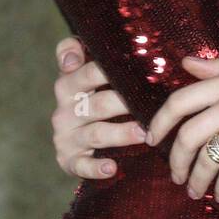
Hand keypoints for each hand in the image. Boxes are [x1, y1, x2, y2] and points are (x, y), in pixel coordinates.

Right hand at [52, 36, 143, 178]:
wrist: (74, 136)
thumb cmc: (88, 95)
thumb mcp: (80, 71)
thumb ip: (74, 50)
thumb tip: (72, 54)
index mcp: (68, 85)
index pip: (86, 74)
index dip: (106, 71)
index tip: (134, 67)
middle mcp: (64, 111)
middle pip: (97, 104)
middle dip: (124, 103)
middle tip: (153, 103)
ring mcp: (66, 137)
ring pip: (96, 133)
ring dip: (121, 133)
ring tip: (145, 133)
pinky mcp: (68, 160)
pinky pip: (81, 166)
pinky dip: (96, 168)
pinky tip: (112, 168)